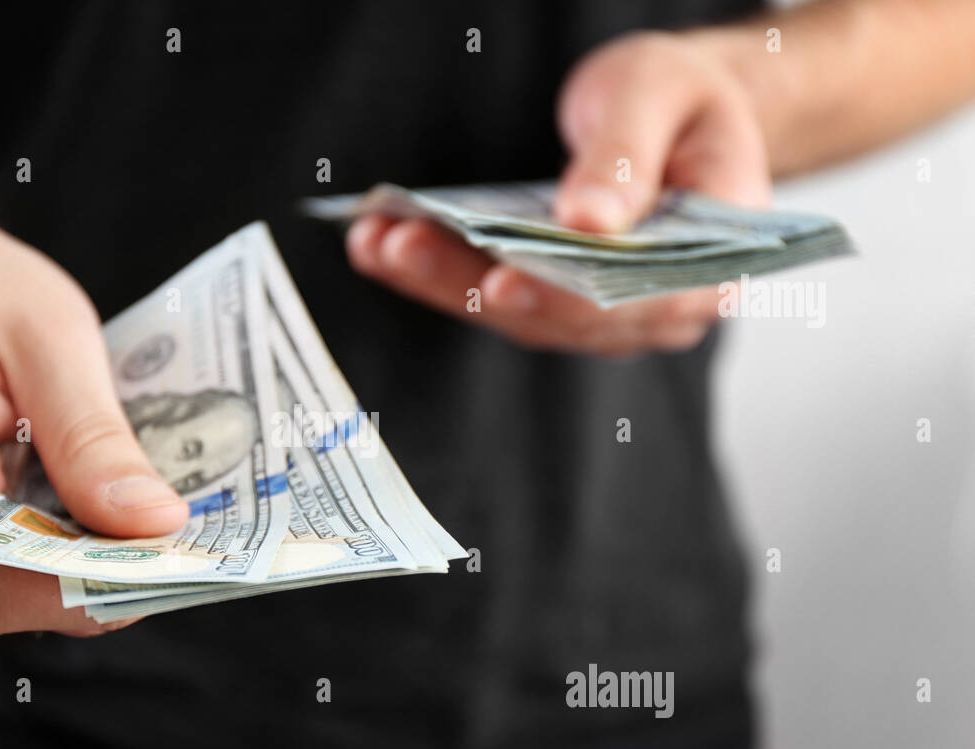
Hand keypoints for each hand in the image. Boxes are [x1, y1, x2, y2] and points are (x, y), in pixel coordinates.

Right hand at [0, 202, 187, 635]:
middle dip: (96, 580)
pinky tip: (94, 516)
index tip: (167, 560)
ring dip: (80, 572)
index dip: (80, 583)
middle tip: (179, 539)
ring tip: (135, 514)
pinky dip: (57, 560)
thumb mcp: (50, 336)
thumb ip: (93, 439)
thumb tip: (156, 526)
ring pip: (3, 601)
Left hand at [346, 31, 771, 356]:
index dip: (568, 295)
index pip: (636, 297)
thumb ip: (628, 156)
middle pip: (558, 313)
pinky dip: (435, 271)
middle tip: (405, 246)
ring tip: (378, 239)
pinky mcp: (556, 301)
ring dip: (439, 279)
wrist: (679, 114)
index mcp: (712, 263)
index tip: (503, 276)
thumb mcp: (662, 94)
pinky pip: (493, 295)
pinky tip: (380, 243)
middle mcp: (657, 306)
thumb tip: (586, 221)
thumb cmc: (682, 103)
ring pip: (514, 311)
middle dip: (472, 281)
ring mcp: (603, 314)